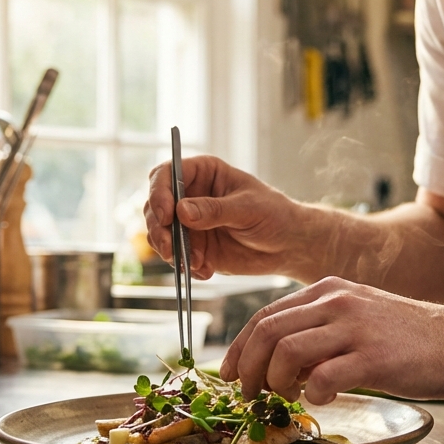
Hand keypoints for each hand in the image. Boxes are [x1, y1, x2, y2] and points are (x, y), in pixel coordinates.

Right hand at [144, 155, 309, 278]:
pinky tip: (206, 270)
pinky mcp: (193, 246)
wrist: (288, 245)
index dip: (160, 192)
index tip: (166, 215)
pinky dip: (185, 266)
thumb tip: (182, 212)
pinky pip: (176, 256)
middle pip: (155, 205)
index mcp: (203, 173)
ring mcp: (189, 222)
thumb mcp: (248, 208)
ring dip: (170, 250)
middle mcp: (190, 195)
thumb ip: (215, 210)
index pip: (166, 174)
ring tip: (195, 263)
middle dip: (158, 228)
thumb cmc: (274, 214)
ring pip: (159, 233)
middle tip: (170, 248)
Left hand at [220, 277, 443, 403]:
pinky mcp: (375, 357)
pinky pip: (323, 377)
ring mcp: (356, 327)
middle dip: (247, 369)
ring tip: (289, 395)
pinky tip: (324, 398)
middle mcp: (338, 301)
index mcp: (328, 290)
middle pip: (267, 332)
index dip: (238, 349)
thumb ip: (317, 328)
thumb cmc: (407, 338)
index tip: (230, 374)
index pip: (264, 315)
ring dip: (276, 382)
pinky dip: (312, 394)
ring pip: (287, 352)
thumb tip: (271, 358)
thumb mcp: (356, 316)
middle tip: (250, 393)